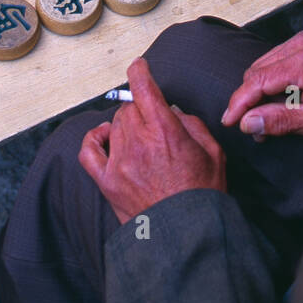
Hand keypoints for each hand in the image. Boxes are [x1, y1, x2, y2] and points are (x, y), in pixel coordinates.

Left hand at [78, 58, 226, 223]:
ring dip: (126, 125)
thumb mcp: (213, 152)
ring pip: (114, 124)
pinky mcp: (107, 182)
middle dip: (141, 109)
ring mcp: (119, 161)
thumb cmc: (203, 196)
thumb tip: (173, 112)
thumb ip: (192, 124)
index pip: (143, 87)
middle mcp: (139, 141)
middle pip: (129, 107)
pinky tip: (105, 136)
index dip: (139, 70)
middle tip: (154, 123)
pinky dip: (95, 138)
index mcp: (165, 130)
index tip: (139, 66)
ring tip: (141, 139)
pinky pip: (89, 150)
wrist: (187, 236)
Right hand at [221, 31, 302, 140]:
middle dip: (249, 100)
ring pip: (262, 66)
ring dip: (258, 92)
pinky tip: (277, 102)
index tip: (228, 121)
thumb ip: (280, 121)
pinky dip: (270, 82)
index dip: (239, 103)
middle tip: (255, 129)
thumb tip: (248, 122)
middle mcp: (302, 44)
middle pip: (256, 71)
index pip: (258, 80)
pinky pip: (274, 62)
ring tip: (267, 119)